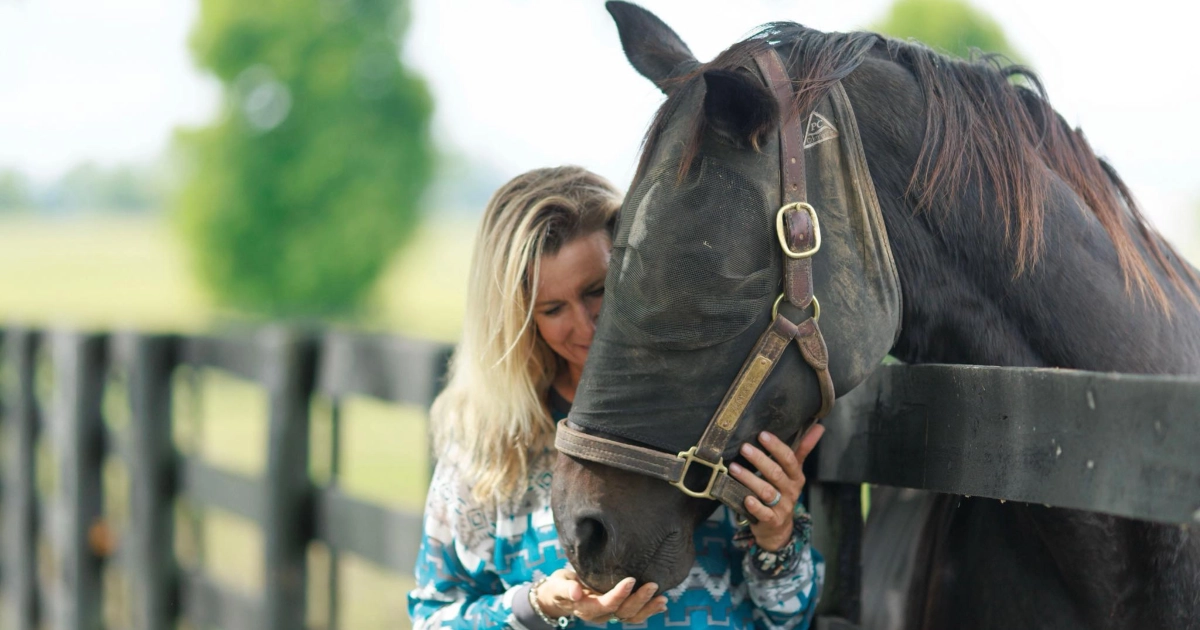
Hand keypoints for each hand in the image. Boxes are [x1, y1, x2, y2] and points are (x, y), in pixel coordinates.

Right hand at [537, 569, 666, 623]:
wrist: (559, 595)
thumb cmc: (559, 585)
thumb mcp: (558, 584)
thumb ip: (566, 588)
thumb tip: (576, 592)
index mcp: (586, 608)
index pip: (605, 604)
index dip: (619, 595)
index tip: (631, 580)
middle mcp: (599, 615)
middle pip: (622, 612)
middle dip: (639, 600)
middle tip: (653, 585)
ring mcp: (609, 615)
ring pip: (630, 617)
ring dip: (648, 609)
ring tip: (663, 599)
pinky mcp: (615, 611)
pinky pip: (633, 615)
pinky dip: (648, 611)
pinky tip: (661, 604)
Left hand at [728, 423, 824, 550]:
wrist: (779, 527)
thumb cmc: (783, 492)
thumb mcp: (794, 472)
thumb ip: (803, 449)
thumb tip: (819, 426)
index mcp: (796, 477)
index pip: (790, 459)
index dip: (776, 447)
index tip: (762, 435)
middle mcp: (791, 491)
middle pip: (776, 473)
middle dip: (760, 459)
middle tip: (744, 447)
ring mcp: (782, 507)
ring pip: (766, 491)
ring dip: (749, 479)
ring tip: (734, 468)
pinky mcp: (772, 521)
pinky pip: (764, 513)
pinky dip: (755, 506)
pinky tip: (746, 499)